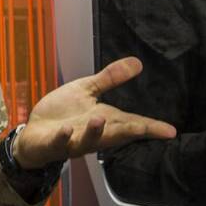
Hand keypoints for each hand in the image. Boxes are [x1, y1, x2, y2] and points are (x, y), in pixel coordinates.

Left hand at [13, 57, 176, 168]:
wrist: (34, 133)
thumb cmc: (64, 114)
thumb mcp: (87, 90)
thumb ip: (110, 78)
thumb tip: (137, 62)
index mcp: (106, 120)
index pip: (132, 124)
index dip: (151, 128)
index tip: (171, 131)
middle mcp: (93, 133)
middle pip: (115, 134)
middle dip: (129, 132)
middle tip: (144, 129)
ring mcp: (74, 140)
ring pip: (88, 140)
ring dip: (95, 132)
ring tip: (100, 119)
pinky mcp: (53, 143)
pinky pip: (59, 142)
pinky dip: (63, 138)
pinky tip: (66, 131)